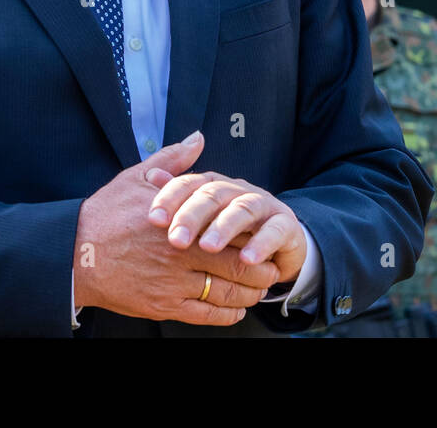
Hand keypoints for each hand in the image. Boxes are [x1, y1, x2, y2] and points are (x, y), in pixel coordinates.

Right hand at [73, 131, 281, 325]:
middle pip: (238, 265)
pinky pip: (205, 315)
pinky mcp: (162, 306)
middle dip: (261, 269)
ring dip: (249, 292)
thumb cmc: (106, 214)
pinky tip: (236, 309)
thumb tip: (197, 139)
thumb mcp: (137, 178)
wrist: (74, 253)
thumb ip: (173, 161)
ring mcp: (172, 283)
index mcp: (182, 221)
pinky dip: (227, 315)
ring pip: (225, 293)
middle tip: (272, 266)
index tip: (264, 235)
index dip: (255, 235)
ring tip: (259, 288)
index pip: (232, 229)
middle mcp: (181, 254)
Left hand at [145, 136, 308, 285]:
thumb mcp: (201, 217)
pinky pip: (274, 231)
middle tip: (176, 240)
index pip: (188, 184)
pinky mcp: (285, 224)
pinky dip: (261, 244)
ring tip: (208, 247)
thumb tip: (151, 176)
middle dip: (192, 216)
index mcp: (211, 185)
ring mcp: (262, 204)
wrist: (276, 243)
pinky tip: (246, 259)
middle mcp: (235, 190)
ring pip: (241, 209)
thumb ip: (176, 196)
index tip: (153, 219)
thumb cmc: (229, 230)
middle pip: (212, 195)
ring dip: (224, 227)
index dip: (170, 198)